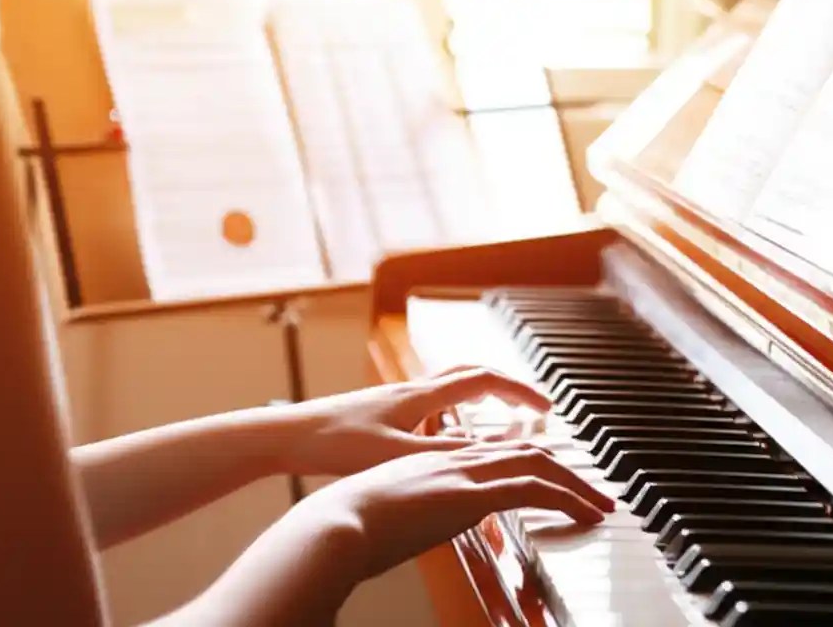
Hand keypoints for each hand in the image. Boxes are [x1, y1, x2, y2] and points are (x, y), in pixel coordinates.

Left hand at [282, 366, 549, 476]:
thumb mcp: (398, 457)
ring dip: (476, 400)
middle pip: (469, 374)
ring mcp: (392, 401)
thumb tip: (490, 455)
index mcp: (421, 395)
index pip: (485, 380)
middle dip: (505, 388)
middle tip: (529, 407)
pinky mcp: (376, 415)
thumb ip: (446, 457)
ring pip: (447, 390)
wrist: (286, 436)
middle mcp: (409, 391)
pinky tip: (442, 444)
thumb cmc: (334, 444)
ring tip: (494, 423)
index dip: (521, 391)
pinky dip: (448, 418)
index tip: (546, 408)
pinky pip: (426, 408)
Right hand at [299, 441, 616, 579]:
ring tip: (600, 505)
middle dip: (562, 470)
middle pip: (522, 450)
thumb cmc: (348, 527)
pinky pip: (535, 486)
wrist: (336, 524)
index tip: (547, 476)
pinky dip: (568, 497)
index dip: (524, 461)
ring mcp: (463, 471)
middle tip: (589, 491)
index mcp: (431, 461)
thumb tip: (418, 524)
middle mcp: (452, 458)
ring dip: (575, 484)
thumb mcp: (386, 514)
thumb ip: (410, 512)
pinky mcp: (472, 492)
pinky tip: (586, 514)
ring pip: (537, 462)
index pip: (491, 452)